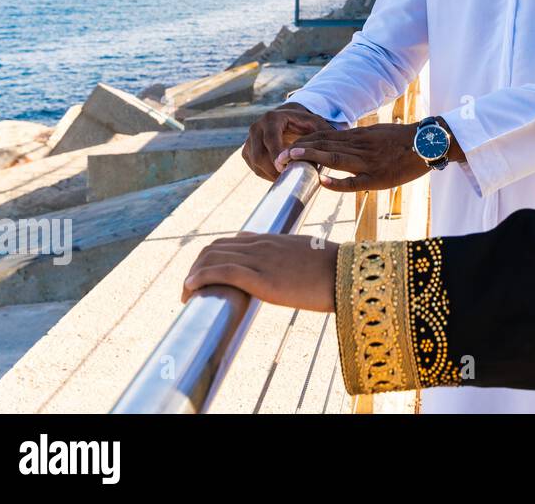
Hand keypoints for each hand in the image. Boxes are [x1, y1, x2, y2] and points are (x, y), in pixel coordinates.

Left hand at [181, 232, 337, 311]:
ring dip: (192, 275)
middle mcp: (261, 244)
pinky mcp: (259, 276)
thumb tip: (290, 277)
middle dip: (197, 267)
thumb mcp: (307, 260)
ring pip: (212, 257)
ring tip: (187, 295)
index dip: (213, 258)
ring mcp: (259, 259)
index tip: (207, 278)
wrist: (347, 273)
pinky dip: (199, 278)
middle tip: (192, 290)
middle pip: (215, 248)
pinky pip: (220, 271)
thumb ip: (291, 262)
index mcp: (273, 240)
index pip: (231, 241)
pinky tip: (191, 289)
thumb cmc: (334, 270)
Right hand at [243, 103, 335, 180]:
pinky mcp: (247, 151)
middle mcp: (257, 127)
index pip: (270, 139)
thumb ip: (321, 134)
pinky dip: (267, 175)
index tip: (285, 169)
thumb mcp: (316, 124)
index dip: (276, 155)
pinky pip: (255, 167)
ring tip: (288, 179)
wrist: (290, 121)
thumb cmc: (306, 124)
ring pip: (256, 163)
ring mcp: (249, 139)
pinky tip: (282, 177)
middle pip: (259, 154)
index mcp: (272, 118)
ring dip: (270, 174)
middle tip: (290, 179)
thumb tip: (324, 151)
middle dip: (273, 169)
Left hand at [275, 119, 463, 191]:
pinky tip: (323, 182)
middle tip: (279, 155)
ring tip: (290, 160)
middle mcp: (360, 146)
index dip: (304, 140)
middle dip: (300, 149)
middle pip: (324, 144)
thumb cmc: (404, 140)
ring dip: (311, 158)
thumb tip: (339, 144)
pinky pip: (355, 181)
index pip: (325, 135)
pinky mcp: (378, 178)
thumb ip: (358, 140)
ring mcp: (368, 162)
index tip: (287, 145)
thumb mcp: (377, 134)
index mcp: (359, 136)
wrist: (429, 142)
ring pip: (335, 157)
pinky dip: (338, 182)